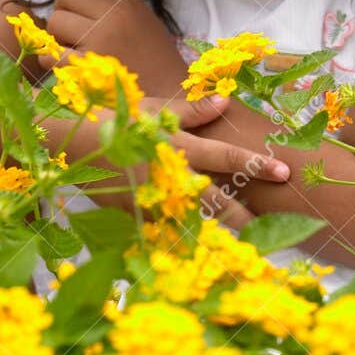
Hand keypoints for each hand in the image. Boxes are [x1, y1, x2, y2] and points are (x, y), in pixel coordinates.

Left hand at [46, 0, 188, 97]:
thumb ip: (115, 6)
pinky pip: (52, 54)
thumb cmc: (157, 62)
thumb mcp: (144, 21)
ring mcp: (101, 41)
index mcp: (128, 4)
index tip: (78, 9)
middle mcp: (115, 17)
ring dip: (56, 36)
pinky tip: (63, 67)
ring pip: (55, 21)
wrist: (171, 98)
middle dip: (62, 11)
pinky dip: (50, 60)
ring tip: (73, 50)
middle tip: (70, 30)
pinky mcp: (89, 68)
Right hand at [72, 94, 290, 232]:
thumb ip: (191, 110)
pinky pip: (167, 234)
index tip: (283, 172)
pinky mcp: (136, 218)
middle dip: (246, 215)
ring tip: (249, 245)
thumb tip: (226, 100)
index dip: (254, 164)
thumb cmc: (117, 120)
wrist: (71, 147)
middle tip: (275, 227)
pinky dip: (186, 244)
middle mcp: (169, 177)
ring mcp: (152, 202)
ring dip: (221, 236)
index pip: (224, 156)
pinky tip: (205, 254)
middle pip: (216, 201)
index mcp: (178, 147)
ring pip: (193, 224)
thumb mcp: (152, 108)